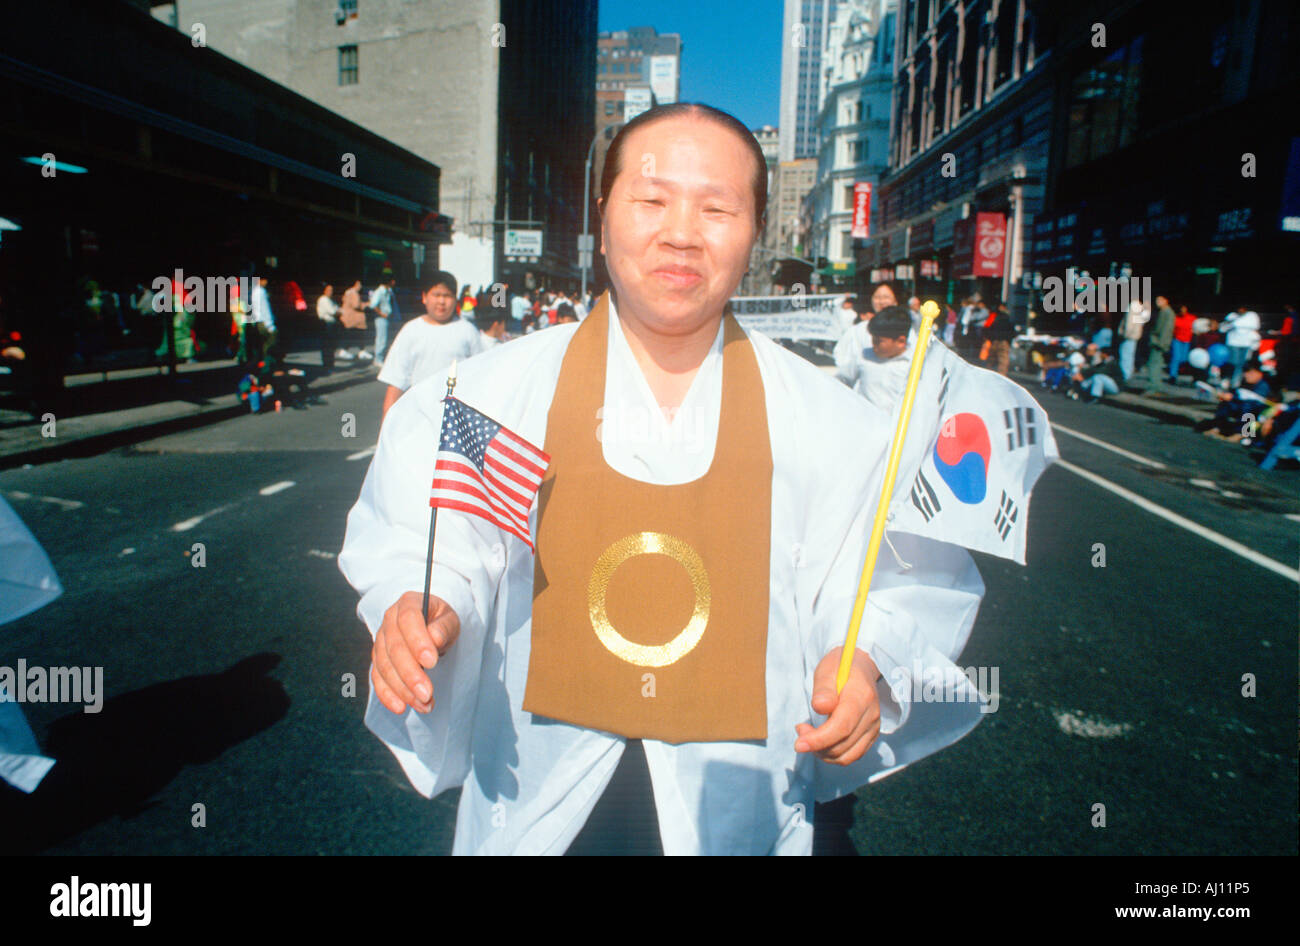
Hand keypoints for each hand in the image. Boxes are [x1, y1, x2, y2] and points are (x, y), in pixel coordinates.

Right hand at [370, 592, 460, 714]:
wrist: (430, 626)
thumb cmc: (441, 622)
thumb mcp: (450, 619)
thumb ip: (444, 627)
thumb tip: (435, 639)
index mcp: (408, 604)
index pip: (409, 619)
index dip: (418, 641)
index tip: (431, 662)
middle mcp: (389, 621)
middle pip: (395, 648)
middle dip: (411, 674)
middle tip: (427, 694)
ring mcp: (380, 641)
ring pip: (385, 667)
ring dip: (402, 689)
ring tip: (424, 704)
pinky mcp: (378, 660)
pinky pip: (377, 678)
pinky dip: (387, 695)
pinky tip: (401, 708)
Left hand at [795, 647, 881, 765]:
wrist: (860, 667)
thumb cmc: (840, 668)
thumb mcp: (827, 670)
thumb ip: (824, 689)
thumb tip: (820, 707)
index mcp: (861, 697)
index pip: (842, 727)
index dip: (820, 739)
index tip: (799, 744)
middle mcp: (871, 716)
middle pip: (843, 745)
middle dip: (816, 745)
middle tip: (800, 729)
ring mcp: (873, 728)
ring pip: (846, 756)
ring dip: (823, 753)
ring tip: (808, 735)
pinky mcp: (870, 736)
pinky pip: (851, 755)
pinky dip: (832, 754)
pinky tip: (820, 740)